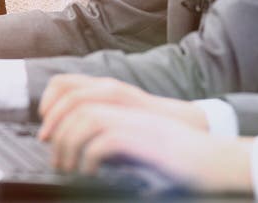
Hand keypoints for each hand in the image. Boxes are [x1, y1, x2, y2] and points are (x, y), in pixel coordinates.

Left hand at [47, 104, 253, 193]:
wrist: (212, 157)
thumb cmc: (175, 154)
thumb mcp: (136, 139)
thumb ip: (112, 136)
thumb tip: (82, 152)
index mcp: (121, 101)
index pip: (74, 85)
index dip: (53, 103)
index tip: (46, 129)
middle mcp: (125, 105)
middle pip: (75, 101)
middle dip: (55, 128)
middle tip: (52, 155)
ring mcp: (134, 120)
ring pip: (86, 119)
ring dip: (68, 144)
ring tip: (66, 168)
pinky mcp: (144, 139)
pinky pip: (105, 141)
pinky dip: (90, 158)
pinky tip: (90, 173)